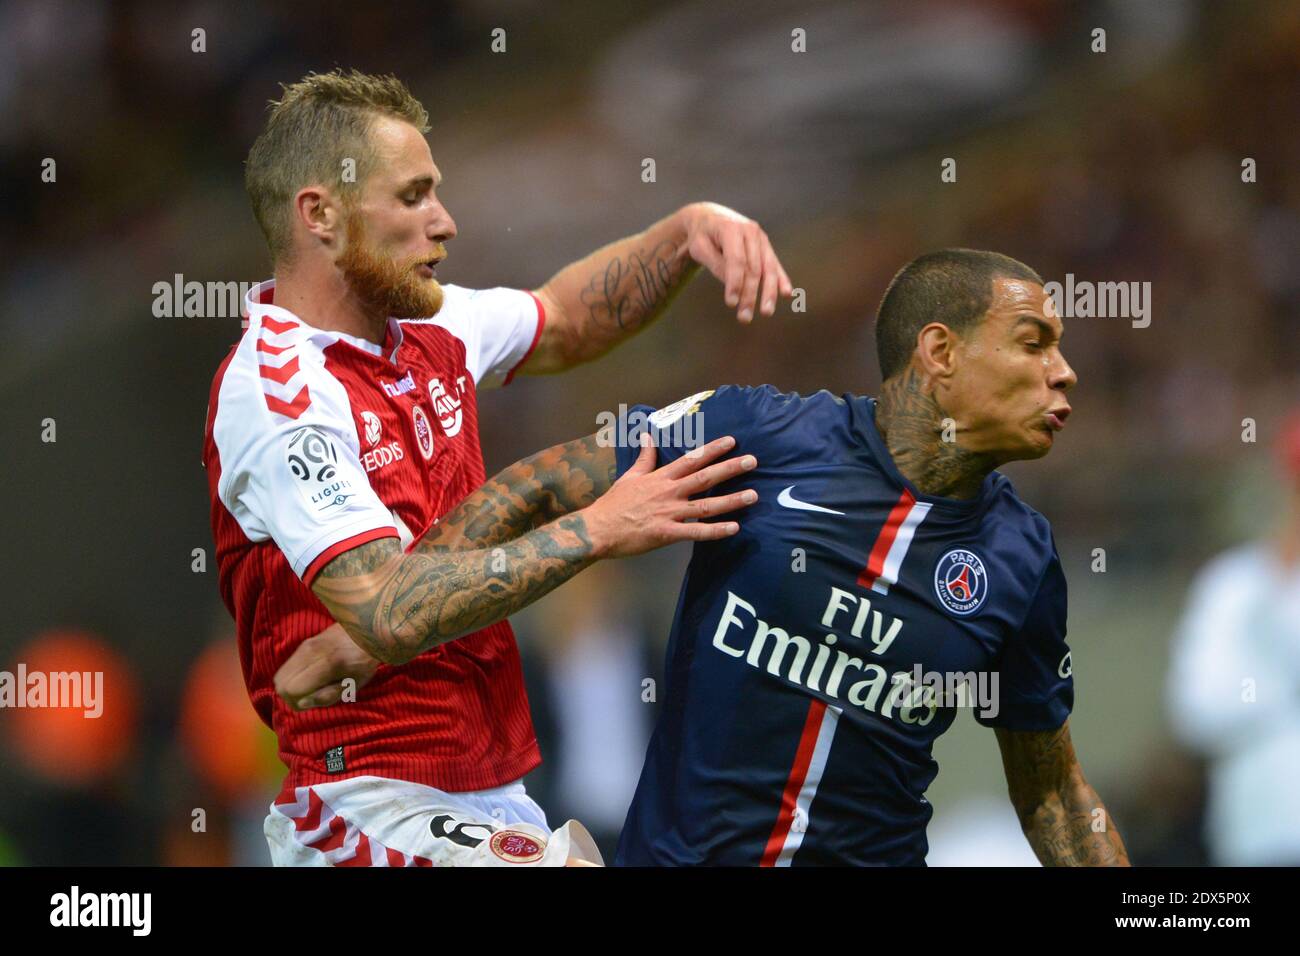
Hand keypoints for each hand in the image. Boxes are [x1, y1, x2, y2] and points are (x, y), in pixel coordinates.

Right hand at [274, 623, 381, 710]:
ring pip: (280, 675)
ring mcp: (305, 645)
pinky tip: (309, 679)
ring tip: (309, 690)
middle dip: (290, 698)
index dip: (297, 703)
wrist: (367, 631)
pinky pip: (287, 666)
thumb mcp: (353, 684)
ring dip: (289, 687)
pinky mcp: (304, 643)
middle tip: (309, 700)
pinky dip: (292, 677)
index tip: (311, 705)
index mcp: (327, 664)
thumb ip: (328, 696)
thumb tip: (301, 704)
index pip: (291, 689)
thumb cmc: (363, 662)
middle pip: (281, 683)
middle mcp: (311, 652)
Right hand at [584, 433, 757, 558]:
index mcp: (661, 477)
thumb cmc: (614, 503)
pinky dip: (715, 531)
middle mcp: (669, 492)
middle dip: (730, 469)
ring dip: (731, 500)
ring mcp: (669, 513)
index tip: (732, 441)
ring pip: (706, 505)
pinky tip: (734, 528)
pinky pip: (696, 532)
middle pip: (705, 478)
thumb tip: (647, 434)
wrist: (598, 528)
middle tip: (753, 461)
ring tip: (753, 495)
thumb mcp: (630, 475)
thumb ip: (644, 457)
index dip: (712, 449)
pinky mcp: (667, 533)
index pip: (691, 459)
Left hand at [682, 202, 793, 322]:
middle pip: (753, 268)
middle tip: (744, 318)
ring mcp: (761, 239)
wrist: (710, 218)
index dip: (735, 283)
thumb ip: (716, 264)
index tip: (731, 303)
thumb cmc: (701, 236)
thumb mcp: (700, 248)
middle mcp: (751, 231)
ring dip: (768, 292)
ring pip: (768, 268)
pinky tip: (787, 294)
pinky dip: (781, 280)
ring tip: (767, 312)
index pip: (736, 260)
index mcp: (731, 228)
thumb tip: (733, 286)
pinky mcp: (766, 247)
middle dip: (750, 295)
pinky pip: (775, 265)